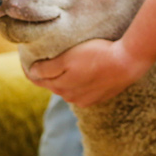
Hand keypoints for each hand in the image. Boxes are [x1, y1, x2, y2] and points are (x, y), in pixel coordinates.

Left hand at [25, 37, 149, 105]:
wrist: (127, 63)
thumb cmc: (97, 56)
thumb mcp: (68, 58)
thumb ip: (48, 68)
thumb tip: (32, 73)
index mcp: (60, 87)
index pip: (38, 80)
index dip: (31, 69)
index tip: (28, 59)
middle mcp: (71, 97)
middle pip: (53, 84)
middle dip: (48, 74)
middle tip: (46, 58)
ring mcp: (87, 99)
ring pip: (69, 88)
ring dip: (66, 78)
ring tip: (67, 64)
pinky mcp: (101, 96)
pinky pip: (84, 90)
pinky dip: (81, 82)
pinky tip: (85, 72)